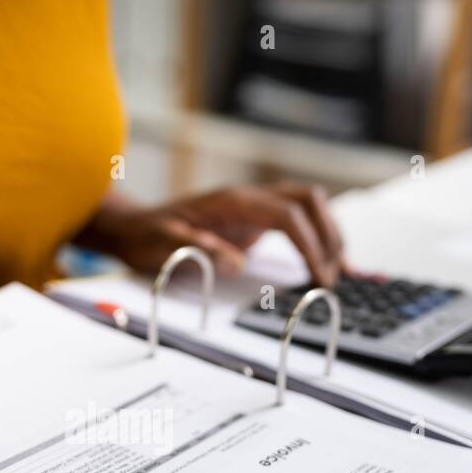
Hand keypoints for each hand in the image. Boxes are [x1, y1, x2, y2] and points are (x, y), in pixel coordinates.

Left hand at [82, 183, 344, 285]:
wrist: (133, 228)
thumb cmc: (146, 236)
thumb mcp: (164, 246)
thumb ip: (197, 251)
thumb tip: (235, 263)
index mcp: (232, 201)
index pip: (287, 214)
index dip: (309, 244)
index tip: (319, 275)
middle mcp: (248, 197)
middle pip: (308, 200)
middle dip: (329, 235)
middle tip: (334, 275)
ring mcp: (254, 206)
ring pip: (308, 206)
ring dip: (328, 234)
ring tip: (338, 271)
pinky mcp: (255, 220)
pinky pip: (297, 221)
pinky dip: (316, 238)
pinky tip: (324, 263)